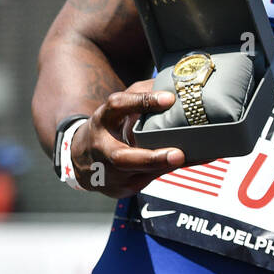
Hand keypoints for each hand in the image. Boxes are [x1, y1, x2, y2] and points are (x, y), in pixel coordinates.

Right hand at [71, 78, 184, 197]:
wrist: (82, 160)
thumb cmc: (108, 129)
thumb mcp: (118, 110)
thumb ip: (141, 97)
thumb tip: (174, 86)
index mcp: (103, 120)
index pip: (118, 106)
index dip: (142, 102)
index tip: (169, 99)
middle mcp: (103, 148)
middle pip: (122, 158)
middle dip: (151, 158)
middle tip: (177, 154)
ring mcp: (111, 172)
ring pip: (141, 174)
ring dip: (166, 166)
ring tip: (191, 156)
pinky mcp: (123, 187)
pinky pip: (150, 180)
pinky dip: (170, 170)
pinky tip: (189, 161)